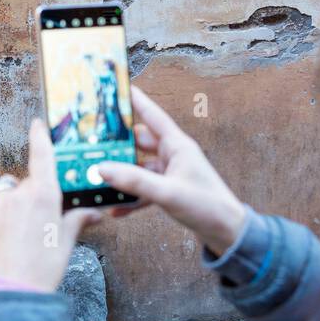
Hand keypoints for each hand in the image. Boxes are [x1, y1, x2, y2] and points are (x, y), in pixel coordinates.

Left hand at [0, 119, 102, 292]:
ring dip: (18, 202)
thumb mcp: (66, 241)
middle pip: (30, 181)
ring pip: (11, 192)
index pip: (41, 155)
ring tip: (26, 229)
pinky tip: (11, 230)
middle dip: (37, 194)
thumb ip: (77, 220)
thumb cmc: (43, 266)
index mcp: (43, 194)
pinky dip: (3, 210)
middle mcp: (19, 193)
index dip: (40, 136)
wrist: (13, 287)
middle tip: (45, 218)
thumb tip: (94, 213)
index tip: (37, 124)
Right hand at [96, 86, 246, 255]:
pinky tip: (114, 207)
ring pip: (138, 167)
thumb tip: (102, 169)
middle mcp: (172, 155)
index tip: (118, 88)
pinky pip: (142, 188)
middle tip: (93, 141)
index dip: (135, 101)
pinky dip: (129, 196)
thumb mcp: (167, 192)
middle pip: (139, 142)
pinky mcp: (167, 190)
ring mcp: (169, 173)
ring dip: (120, 174)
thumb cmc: (207, 206)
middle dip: (117, 143)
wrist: (226, 232)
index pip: (152, 115)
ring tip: (98, 176)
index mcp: (177, 146)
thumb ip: (134, 181)